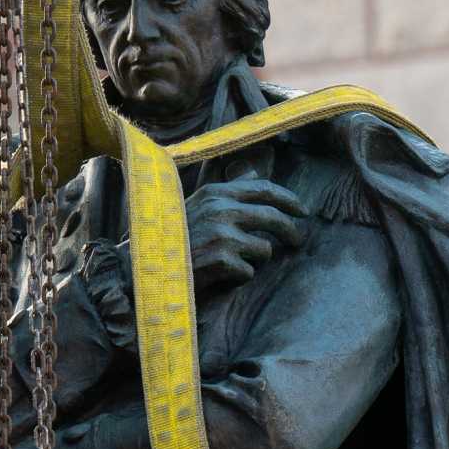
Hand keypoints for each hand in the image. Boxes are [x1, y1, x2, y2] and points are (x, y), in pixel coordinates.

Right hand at [182, 179, 306, 290]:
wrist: (146, 265)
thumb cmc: (174, 236)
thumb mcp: (198, 204)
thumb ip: (229, 190)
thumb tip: (256, 172)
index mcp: (216, 192)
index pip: (264, 189)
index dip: (288, 199)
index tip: (302, 210)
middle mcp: (221, 208)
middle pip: (273, 217)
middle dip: (291, 230)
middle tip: (298, 241)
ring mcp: (222, 234)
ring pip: (264, 248)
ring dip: (257, 259)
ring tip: (236, 263)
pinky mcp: (221, 259)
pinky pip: (248, 271)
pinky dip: (239, 277)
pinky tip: (220, 275)